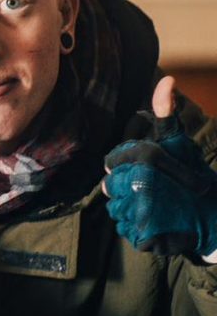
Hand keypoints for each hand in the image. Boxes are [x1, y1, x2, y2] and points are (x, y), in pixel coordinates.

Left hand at [103, 77, 216, 256]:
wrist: (216, 217)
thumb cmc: (192, 174)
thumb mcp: (179, 141)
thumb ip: (166, 112)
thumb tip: (166, 79)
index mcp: (146, 160)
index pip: (111, 163)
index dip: (123, 166)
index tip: (143, 170)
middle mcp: (141, 185)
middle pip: (109, 187)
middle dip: (126, 188)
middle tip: (152, 190)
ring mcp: (142, 212)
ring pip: (115, 208)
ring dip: (130, 208)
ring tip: (156, 204)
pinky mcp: (144, 236)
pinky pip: (125, 229)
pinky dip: (136, 227)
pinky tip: (157, 220)